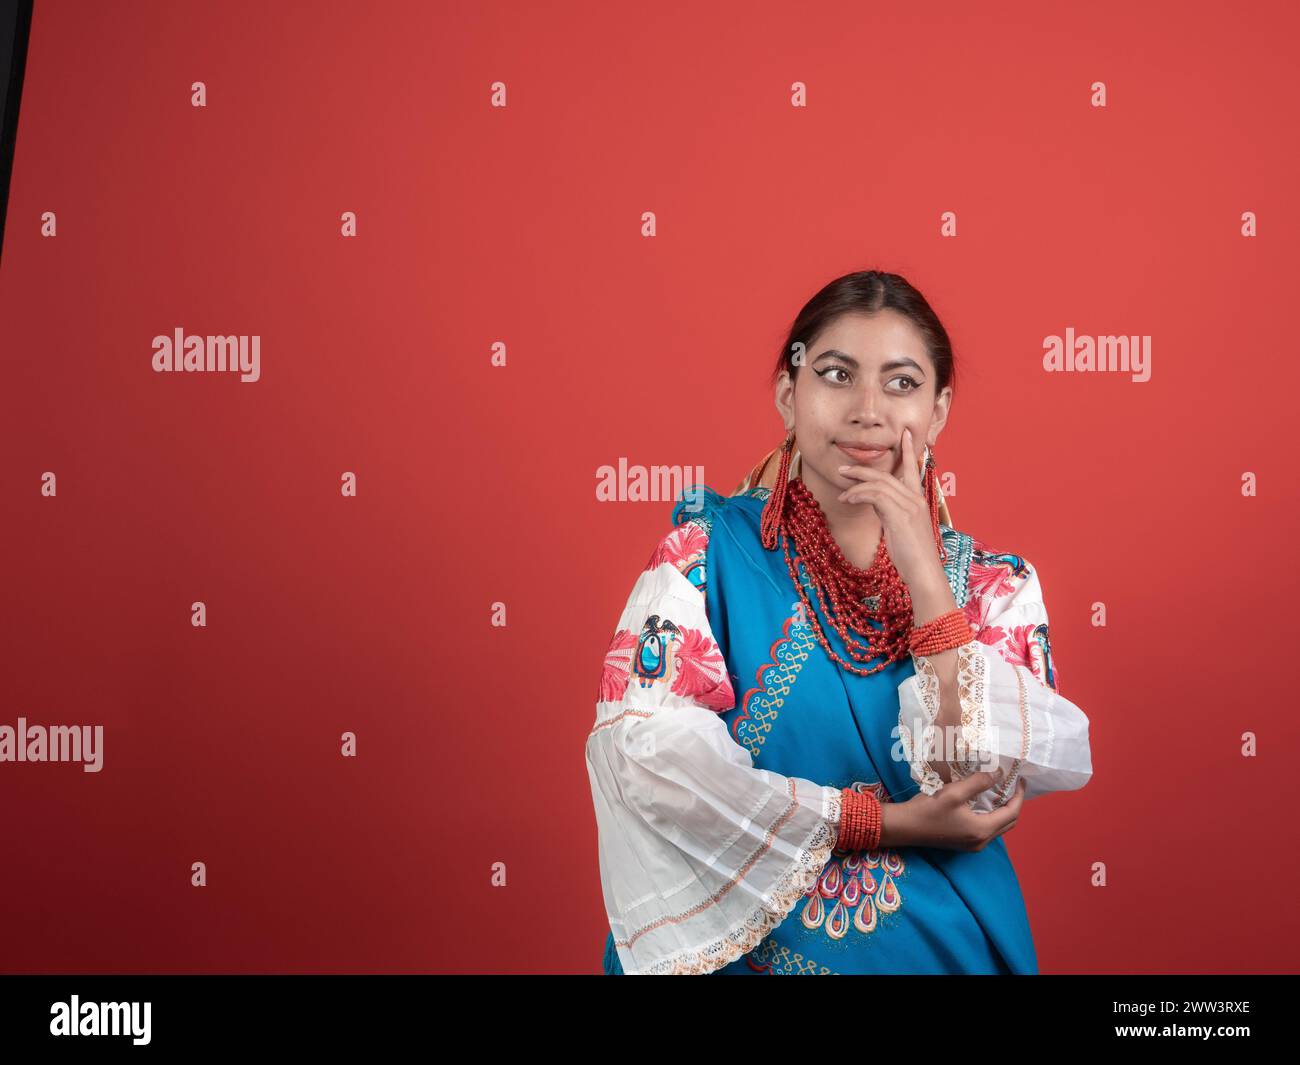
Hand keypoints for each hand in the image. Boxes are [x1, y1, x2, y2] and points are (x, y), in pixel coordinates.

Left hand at [835, 427, 943, 589]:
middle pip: (887, 475)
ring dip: (856, 484)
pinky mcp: (901, 516)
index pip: (912, 470)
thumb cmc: (912, 556)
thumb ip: (890, 512)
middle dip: (863, 470)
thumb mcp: (900, 529)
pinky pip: (876, 495)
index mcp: (918, 501)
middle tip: (843, 469)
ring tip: (842, 491)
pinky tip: (848, 499)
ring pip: (879, 483)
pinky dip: (859, 494)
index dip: (908, 451)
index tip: (903, 434)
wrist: (924, 572)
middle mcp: (915, 499)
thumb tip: (874, 502)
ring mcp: (910, 507)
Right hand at [879, 772, 1026, 850]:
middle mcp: (981, 841)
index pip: (1011, 813)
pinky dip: (991, 815)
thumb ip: (978, 782)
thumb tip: (998, 773)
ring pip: (998, 827)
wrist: (905, 827)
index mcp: (982, 830)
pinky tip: (983, 801)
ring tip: (1000, 790)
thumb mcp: (954, 792)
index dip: (1018, 795)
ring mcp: (973, 844)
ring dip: (1002, 810)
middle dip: (1014, 803)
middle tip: (1012, 784)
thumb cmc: (928, 809)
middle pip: (1009, 822)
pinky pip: (986, 829)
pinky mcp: (964, 842)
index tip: (1019, 779)